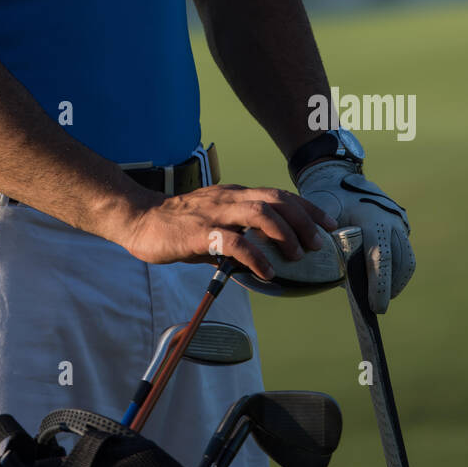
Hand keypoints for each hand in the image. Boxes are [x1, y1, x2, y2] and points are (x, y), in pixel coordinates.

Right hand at [122, 182, 338, 276]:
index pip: (278, 194)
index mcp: (234, 194)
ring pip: (260, 213)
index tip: (328, 224)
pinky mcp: (200, 232)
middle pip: (276, 200)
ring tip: (295, 256)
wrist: (139, 220)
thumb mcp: (213, 222)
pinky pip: (234, 242)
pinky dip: (256, 257)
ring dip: (284, 234)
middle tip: (317, 244)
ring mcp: (214, 213)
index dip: (307, 208)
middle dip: (303, 220)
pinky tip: (266, 272)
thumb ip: (238, 233)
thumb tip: (263, 256)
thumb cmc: (176, 224)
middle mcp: (228, 198)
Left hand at [294, 162, 414, 312]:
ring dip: (397, 279)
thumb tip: (328, 271)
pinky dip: (399, 268)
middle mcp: (391, 220)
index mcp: (372, 219)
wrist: (338, 175)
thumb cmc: (327, 197)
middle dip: (390, 287)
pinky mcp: (401, 224)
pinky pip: (405, 251)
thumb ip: (324, 237)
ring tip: (382, 296)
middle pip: (400, 262)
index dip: (379, 285)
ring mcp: (399, 221)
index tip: (376, 307)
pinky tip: (385, 280)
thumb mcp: (321, 213)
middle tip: (379, 307)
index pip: (380, 258)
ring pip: (407, 258)